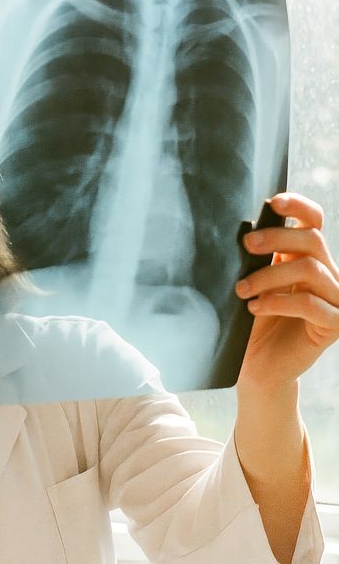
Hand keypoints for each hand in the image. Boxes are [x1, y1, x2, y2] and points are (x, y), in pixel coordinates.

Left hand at [235, 192, 338, 396]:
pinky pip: (311, 304)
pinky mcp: (335, 325)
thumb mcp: (251, 282)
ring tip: (241, 290)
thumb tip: (240, 228)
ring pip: (310, 269)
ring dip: (269, 275)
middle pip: (312, 239)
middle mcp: (327, 274)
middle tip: (246, 246)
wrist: (258, 367)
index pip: (314, 221)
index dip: (299, 206)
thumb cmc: (251, 322)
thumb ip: (255, 257)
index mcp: (307, 257)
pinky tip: (255, 308)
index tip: (273, 202)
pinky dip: (278, 302)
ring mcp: (336, 299)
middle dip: (275, 237)